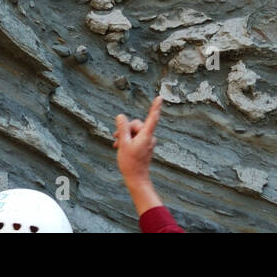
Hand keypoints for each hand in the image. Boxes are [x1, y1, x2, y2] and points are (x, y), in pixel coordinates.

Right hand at [114, 95, 164, 215]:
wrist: (136, 178)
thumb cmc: (130, 162)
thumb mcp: (123, 143)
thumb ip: (122, 128)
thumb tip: (121, 116)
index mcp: (146, 135)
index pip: (152, 118)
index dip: (155, 107)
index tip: (160, 97)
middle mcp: (149, 137)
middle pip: (137, 124)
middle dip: (126, 129)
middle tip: (116, 138)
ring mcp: (148, 142)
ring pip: (135, 132)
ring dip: (125, 136)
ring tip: (117, 144)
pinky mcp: (145, 147)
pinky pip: (136, 138)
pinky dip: (128, 140)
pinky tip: (120, 147)